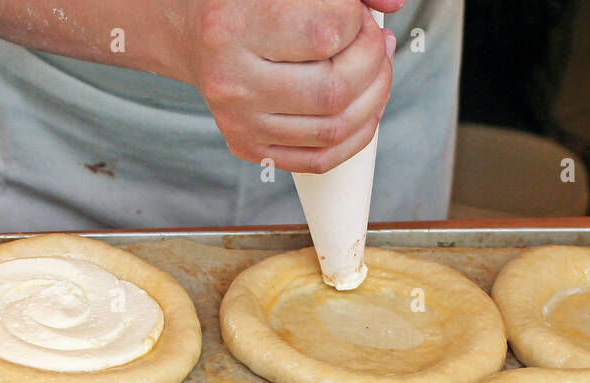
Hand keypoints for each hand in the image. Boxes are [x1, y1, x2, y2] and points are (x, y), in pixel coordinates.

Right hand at [178, 0, 403, 173]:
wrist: (197, 37)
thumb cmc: (247, 4)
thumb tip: (392, 6)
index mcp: (233, 26)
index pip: (327, 32)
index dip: (357, 22)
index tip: (355, 14)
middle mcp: (232, 81)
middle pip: (335, 89)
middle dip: (373, 63)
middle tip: (377, 42)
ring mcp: (240, 121)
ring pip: (335, 128)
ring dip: (374, 98)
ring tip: (376, 69)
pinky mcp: (249, 147)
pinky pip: (320, 159)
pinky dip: (356, 135)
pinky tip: (364, 106)